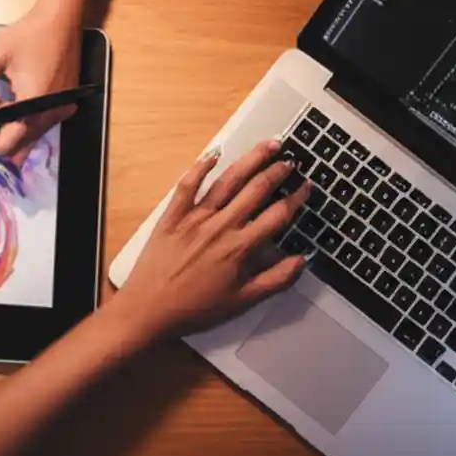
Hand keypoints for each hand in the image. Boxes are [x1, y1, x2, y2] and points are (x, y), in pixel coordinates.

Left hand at [0, 3, 81, 155]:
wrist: (60, 19)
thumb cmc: (24, 35)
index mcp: (33, 107)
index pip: (6, 144)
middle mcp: (50, 116)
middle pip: (17, 145)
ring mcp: (60, 112)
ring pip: (28, 137)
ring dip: (6, 128)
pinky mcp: (64, 105)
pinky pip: (38, 124)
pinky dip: (20, 121)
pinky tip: (10, 101)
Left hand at [107, 140, 313, 341]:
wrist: (149, 309)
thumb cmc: (195, 309)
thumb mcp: (242, 302)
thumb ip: (276, 280)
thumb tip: (302, 260)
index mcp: (239, 248)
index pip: (277, 215)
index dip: (296, 199)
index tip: (307, 186)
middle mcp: (220, 226)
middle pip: (256, 190)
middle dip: (277, 172)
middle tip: (290, 161)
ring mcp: (195, 217)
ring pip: (228, 181)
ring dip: (250, 160)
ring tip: (268, 146)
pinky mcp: (172, 215)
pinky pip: (188, 185)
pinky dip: (201, 166)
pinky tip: (215, 153)